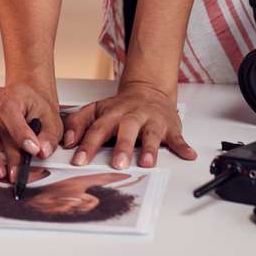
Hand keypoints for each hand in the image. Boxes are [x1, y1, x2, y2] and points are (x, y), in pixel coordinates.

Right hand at [0, 81, 61, 183]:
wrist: (27, 100)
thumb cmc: (36, 108)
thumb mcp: (51, 119)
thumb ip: (48, 136)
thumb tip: (43, 151)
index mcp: (12, 95)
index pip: (11, 111)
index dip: (21, 132)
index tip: (33, 150)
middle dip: (3, 153)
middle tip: (13, 173)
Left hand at [62, 81, 195, 168]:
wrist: (148, 90)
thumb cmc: (121, 107)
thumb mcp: (97, 110)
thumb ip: (78, 123)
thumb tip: (66, 141)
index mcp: (112, 113)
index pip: (97, 129)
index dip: (88, 145)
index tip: (79, 160)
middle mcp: (132, 116)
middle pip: (126, 130)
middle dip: (122, 147)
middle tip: (118, 164)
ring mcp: (152, 121)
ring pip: (151, 134)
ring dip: (150, 149)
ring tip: (147, 163)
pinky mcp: (170, 126)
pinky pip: (178, 137)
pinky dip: (183, 147)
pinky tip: (189, 155)